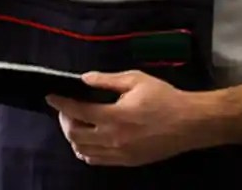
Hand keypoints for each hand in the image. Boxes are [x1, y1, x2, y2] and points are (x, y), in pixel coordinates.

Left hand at [46, 71, 212, 167]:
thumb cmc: (164, 98)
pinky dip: (86, 151)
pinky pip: (98, 161)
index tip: (51, 96)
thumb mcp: (135, 80)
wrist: (190, 123)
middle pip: (75, 135)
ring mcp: (120, 154)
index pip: (77, 112)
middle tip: (66, 110)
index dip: (60, 104)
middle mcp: (113, 138)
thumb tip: (83, 79)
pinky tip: (88, 140)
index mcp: (115, 116)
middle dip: (65, 121)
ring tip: (76, 123)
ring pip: (84, 151)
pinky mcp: (127, 162)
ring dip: (74, 137)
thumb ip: (107, 80)